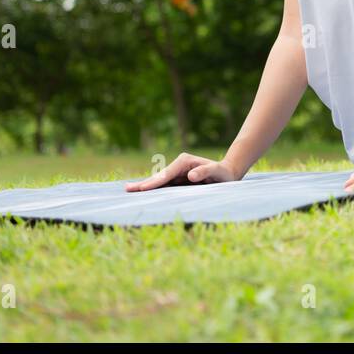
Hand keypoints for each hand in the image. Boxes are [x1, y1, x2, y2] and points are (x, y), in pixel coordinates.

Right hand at [125, 152, 241, 191]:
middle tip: (127, 189)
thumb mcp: (217, 172)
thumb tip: (190, 175)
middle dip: (144, 183)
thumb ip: (205, 171)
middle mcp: (178, 165)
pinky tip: (142, 192)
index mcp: (184, 161)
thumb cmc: (223, 173)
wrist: (227, 173)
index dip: (155, 182)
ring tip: (129, 190)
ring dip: (144, 186)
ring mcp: (176, 172)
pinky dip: (152, 188)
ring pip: (159, 180)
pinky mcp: (177, 179)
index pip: (167, 174)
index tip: (144, 188)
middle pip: (159, 176)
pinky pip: (163, 185)